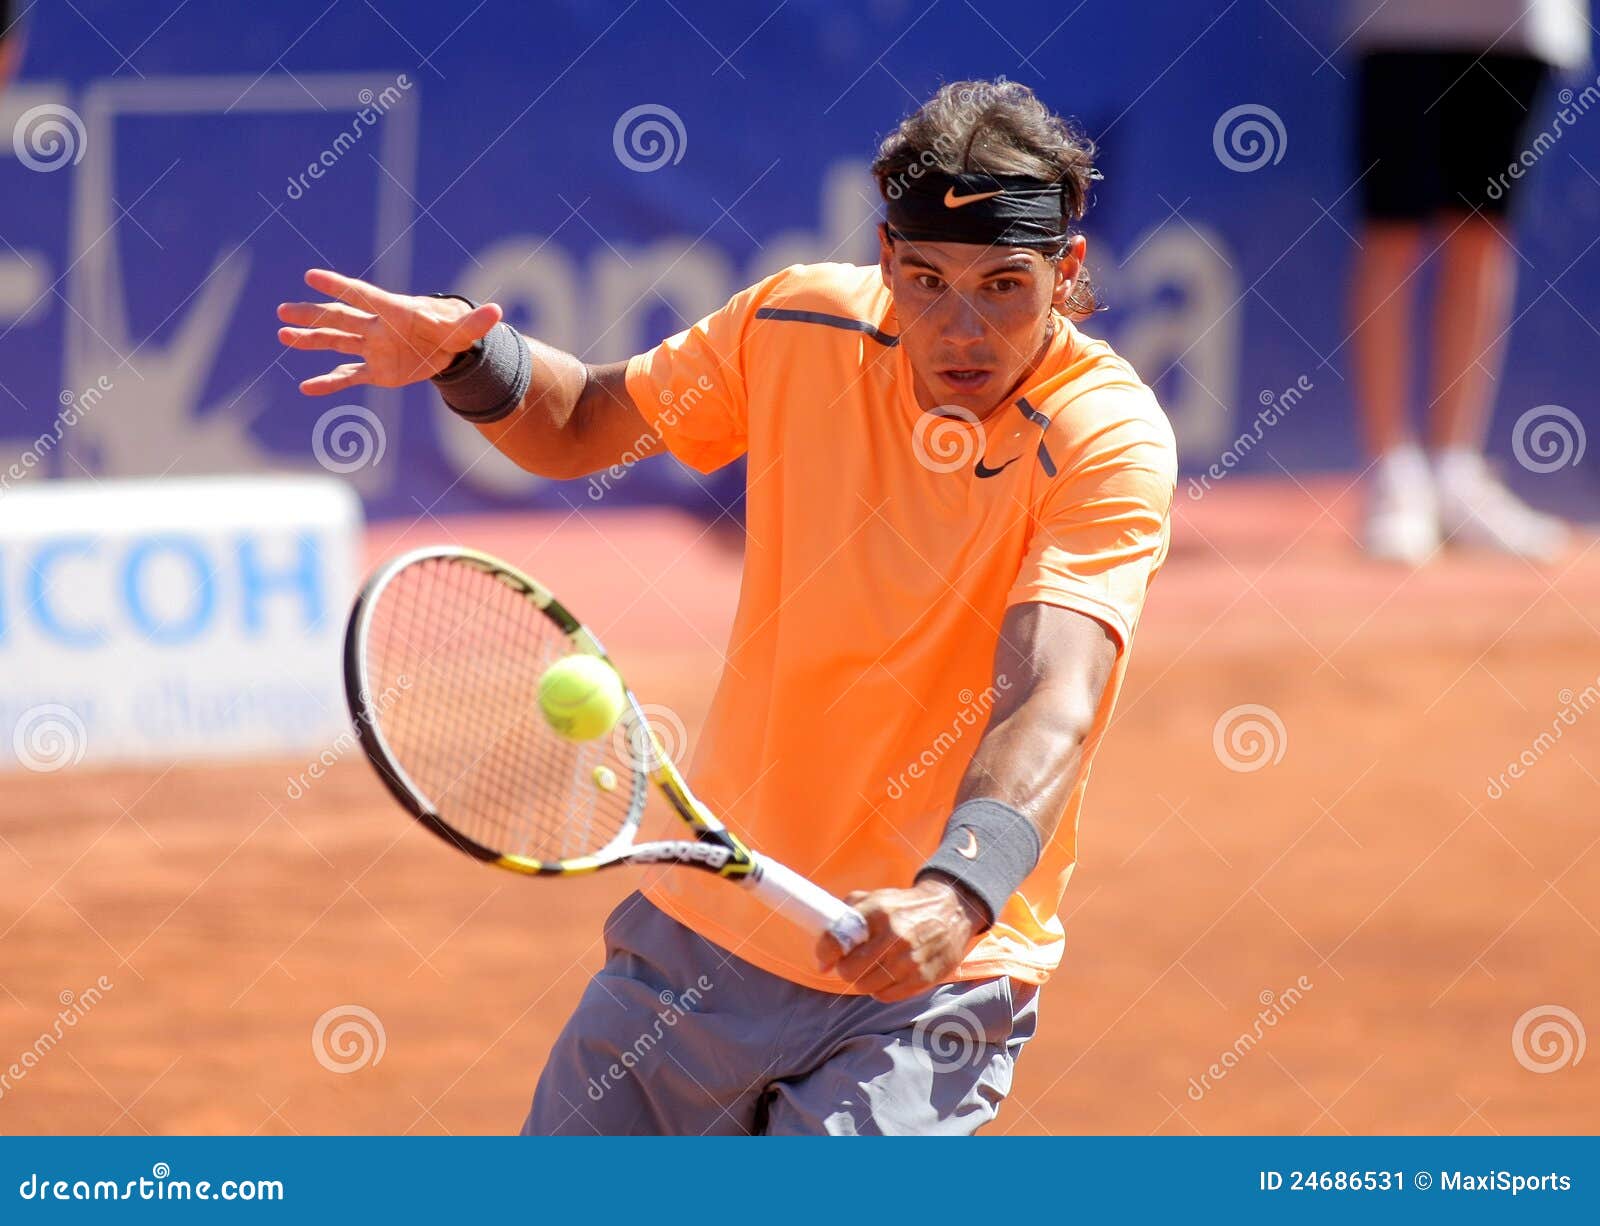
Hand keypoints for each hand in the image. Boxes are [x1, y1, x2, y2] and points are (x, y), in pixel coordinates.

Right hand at [277, 268, 503, 395]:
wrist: (448, 347)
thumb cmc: (452, 329)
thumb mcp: (465, 329)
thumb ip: (476, 322)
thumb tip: (497, 311)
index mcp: (394, 311)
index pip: (362, 295)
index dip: (338, 285)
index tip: (311, 275)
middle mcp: (376, 327)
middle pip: (339, 318)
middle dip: (312, 315)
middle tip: (284, 311)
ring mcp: (373, 348)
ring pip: (336, 343)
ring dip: (311, 340)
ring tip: (282, 335)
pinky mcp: (376, 370)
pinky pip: (348, 375)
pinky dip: (329, 382)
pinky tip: (307, 387)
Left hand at [817, 878, 985, 1002]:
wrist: (952, 911)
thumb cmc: (905, 907)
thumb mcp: (876, 898)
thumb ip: (845, 916)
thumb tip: (823, 956)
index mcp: (878, 910)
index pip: (837, 939)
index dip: (825, 953)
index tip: (825, 959)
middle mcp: (895, 934)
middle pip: (850, 969)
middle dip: (845, 969)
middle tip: (850, 964)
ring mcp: (910, 958)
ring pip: (866, 986)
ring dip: (863, 981)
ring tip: (871, 969)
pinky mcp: (923, 977)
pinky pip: (887, 995)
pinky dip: (881, 989)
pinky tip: (887, 976)